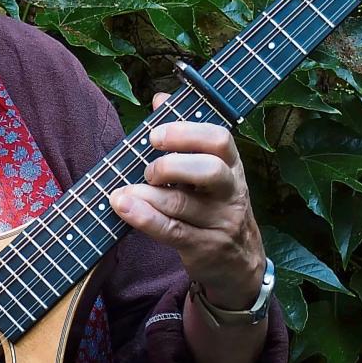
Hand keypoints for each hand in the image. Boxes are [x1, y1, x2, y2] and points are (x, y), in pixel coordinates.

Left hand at [109, 92, 264, 309]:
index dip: (186, 133)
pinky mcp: (204, 248)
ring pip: (183, 204)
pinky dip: (144, 218)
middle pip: (210, 170)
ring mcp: (220, 223)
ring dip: (147, 195)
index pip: (220, 140)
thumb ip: (185, 136)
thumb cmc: (213, 207)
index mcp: (232, 166)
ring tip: (121, 192)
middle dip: (171, 165)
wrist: (239, 263)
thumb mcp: (209, 172)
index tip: (155, 135)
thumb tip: (161, 99)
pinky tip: (124, 208)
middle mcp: (231, 192)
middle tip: (147, 169)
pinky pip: (172, 231)